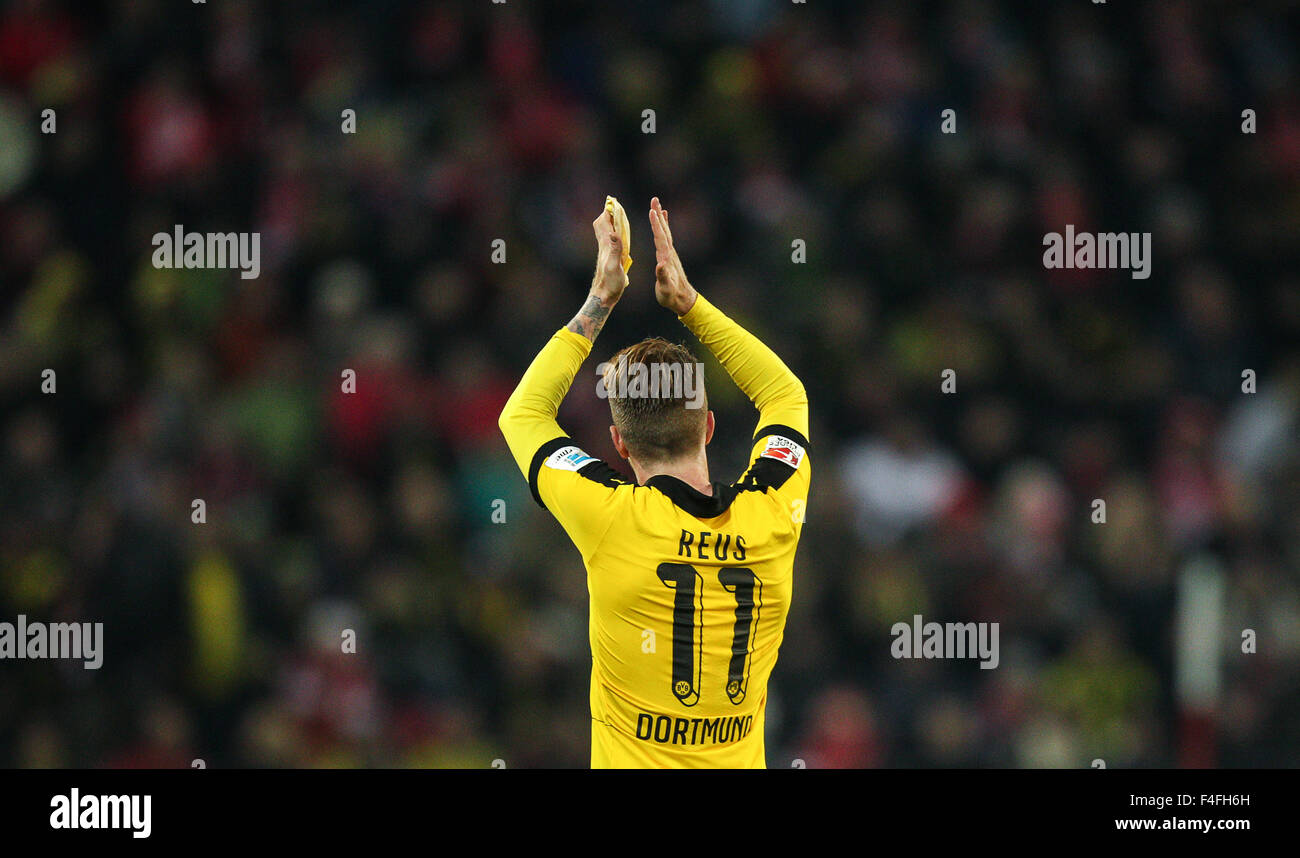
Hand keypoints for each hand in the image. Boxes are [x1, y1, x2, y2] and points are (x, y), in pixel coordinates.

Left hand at [591, 210, 629, 302]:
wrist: (603, 295)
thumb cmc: (610, 283)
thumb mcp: (614, 266)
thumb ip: (615, 249)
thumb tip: (614, 232)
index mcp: (606, 245)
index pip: (604, 222)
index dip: (608, 211)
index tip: (614, 202)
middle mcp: (604, 246)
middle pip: (602, 223)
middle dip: (608, 213)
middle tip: (615, 206)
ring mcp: (605, 251)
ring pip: (605, 231)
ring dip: (610, 221)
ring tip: (618, 215)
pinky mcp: (608, 257)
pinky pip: (610, 239)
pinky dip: (614, 231)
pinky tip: (620, 235)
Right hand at [649, 196, 696, 314]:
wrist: (682, 299)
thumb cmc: (671, 296)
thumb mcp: (665, 288)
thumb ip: (663, 276)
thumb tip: (660, 264)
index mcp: (666, 258)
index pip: (660, 238)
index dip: (656, 225)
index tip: (652, 211)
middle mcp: (669, 253)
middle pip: (664, 230)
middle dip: (658, 215)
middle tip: (654, 199)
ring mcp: (670, 253)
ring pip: (665, 232)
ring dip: (661, 218)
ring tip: (657, 206)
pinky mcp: (669, 256)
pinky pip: (666, 237)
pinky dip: (663, 228)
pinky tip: (662, 222)